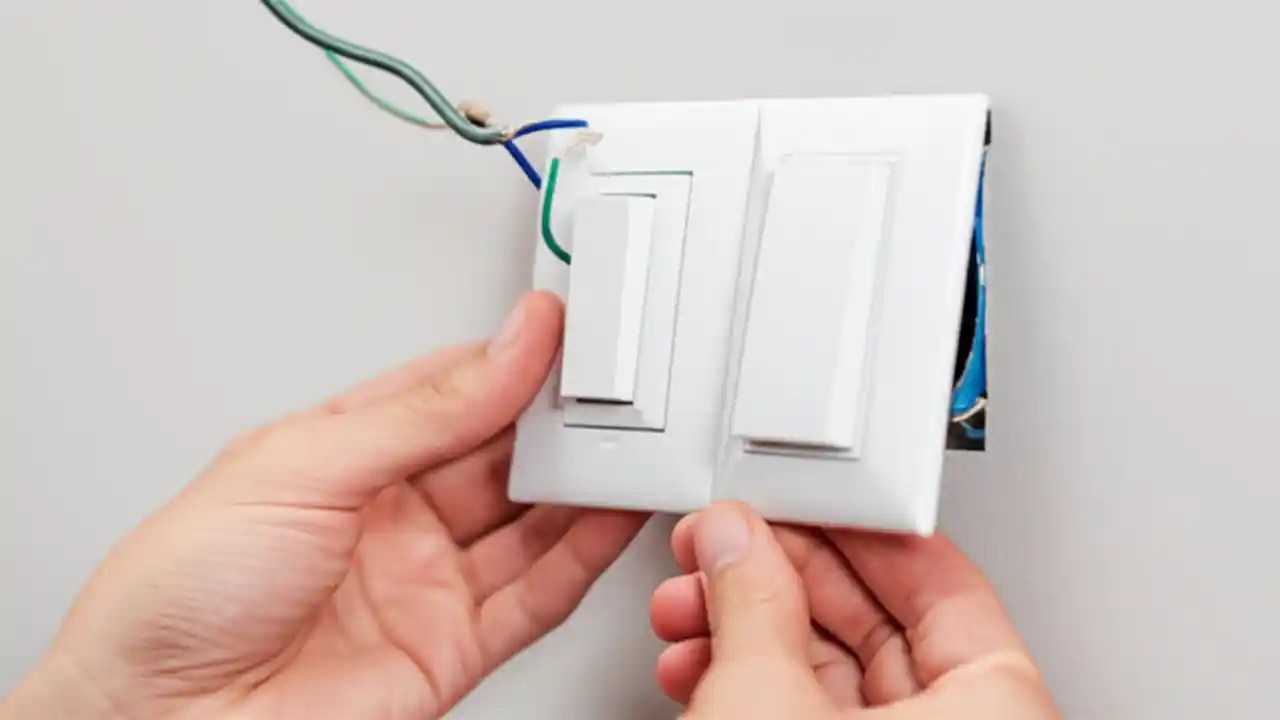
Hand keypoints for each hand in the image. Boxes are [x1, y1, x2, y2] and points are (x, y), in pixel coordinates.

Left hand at [1, 292, 647, 719]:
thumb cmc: (176, 597)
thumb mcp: (300, 467)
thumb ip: (421, 414)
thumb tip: (504, 351)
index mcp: (342, 456)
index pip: (450, 390)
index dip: (510, 360)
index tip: (563, 334)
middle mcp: (390, 516)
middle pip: (499, 453)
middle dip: (556, 420)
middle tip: (608, 389)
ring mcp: (425, 584)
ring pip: (530, 521)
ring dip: (582, 484)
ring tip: (627, 444)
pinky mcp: (453, 648)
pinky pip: (539, 595)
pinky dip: (585, 554)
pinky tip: (613, 516)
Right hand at [650, 503, 1058, 717]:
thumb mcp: (764, 699)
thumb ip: (752, 599)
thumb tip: (738, 539)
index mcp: (996, 710)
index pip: (938, 577)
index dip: (855, 525)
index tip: (798, 498)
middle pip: (874, 622)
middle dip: (775, 581)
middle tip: (722, 545)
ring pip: (828, 674)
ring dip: (744, 633)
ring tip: (687, 609)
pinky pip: (806, 717)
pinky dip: (748, 688)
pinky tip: (695, 666)